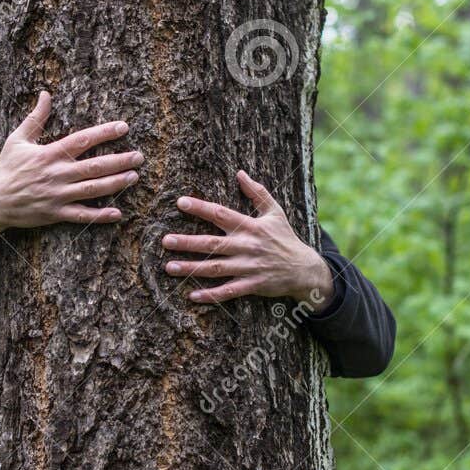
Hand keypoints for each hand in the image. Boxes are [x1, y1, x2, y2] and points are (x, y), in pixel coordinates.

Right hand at [0, 91, 142, 250]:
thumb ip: (35, 118)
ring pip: (92, 190)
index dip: (104, 133)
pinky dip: (99, 216)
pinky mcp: (56, 214)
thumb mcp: (17, 139)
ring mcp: (57, 196)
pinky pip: (81, 216)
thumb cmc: (6, 168)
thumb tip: (45, 94)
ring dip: (115, 184)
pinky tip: (118, 213)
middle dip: (119, 161)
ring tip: (134, 177)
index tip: (124, 127)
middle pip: (94, 166)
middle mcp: (56, 175)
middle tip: (139, 156)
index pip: (82, 140)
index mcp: (49, 154)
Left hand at [162, 170, 334, 306]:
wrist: (304, 269)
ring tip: (169, 267)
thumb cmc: (285, 238)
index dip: (201, 208)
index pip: (221, 214)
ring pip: (216, 268)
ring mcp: (249, 267)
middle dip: (188, 242)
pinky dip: (211, 295)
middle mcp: (247, 246)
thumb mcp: (275, 212)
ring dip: (192, 269)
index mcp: (250, 226)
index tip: (180, 202)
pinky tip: (193, 295)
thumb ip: (257, 192)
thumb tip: (240, 173)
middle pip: (213, 244)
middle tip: (165, 240)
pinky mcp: (252, 285)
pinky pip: (229, 291)